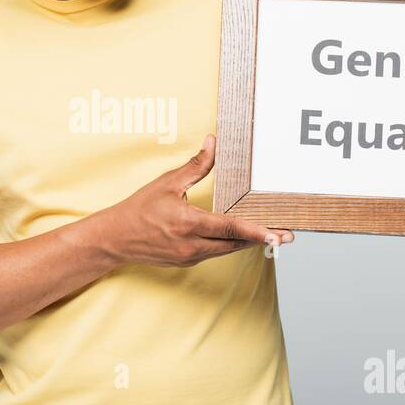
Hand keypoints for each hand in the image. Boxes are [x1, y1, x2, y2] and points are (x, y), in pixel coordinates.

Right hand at [91, 134, 294, 267]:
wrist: (116, 239)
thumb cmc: (139, 209)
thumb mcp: (167, 183)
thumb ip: (195, 166)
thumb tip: (213, 143)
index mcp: (187, 223)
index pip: (229, 227)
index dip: (255, 230)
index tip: (276, 233)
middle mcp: (191, 245)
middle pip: (236, 243)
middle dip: (263, 238)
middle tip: (289, 234)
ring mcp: (190, 256)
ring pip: (228, 250)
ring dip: (249, 242)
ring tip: (274, 235)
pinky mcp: (188, 261)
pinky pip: (216, 252)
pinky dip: (231, 244)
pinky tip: (244, 237)